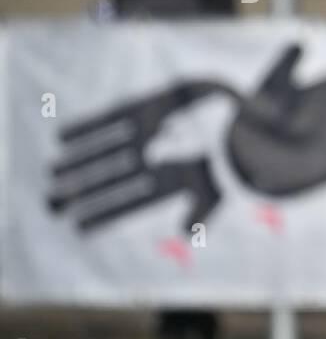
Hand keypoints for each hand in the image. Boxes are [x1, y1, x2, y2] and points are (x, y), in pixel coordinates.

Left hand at [48, 79, 236, 230]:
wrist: (259, 116)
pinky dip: (90, 128)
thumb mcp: (226, 186)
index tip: (77, 226)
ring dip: (80, 162)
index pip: (134, 202)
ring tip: (52, 173)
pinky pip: (116, 117)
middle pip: (114, 178)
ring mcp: (157, 131)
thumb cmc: (246, 156)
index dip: (105, 213)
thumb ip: (203, 210)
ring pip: (110, 150)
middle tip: (52, 203)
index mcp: (177, 182)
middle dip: (84, 190)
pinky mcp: (155, 105)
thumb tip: (183, 233)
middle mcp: (162, 158)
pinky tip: (63, 138)